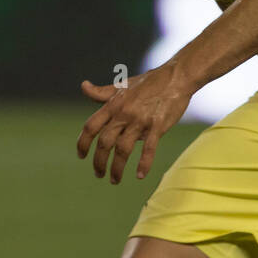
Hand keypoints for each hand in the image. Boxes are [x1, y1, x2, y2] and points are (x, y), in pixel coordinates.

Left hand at [77, 63, 195, 183]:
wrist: (176, 77)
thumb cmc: (149, 82)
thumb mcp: (122, 85)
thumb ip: (102, 92)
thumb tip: (83, 86)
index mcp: (113, 105)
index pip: (91, 127)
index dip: (82, 143)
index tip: (81, 156)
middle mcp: (124, 114)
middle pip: (105, 142)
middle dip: (99, 162)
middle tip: (98, 174)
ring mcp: (141, 121)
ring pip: (123, 149)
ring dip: (117, 168)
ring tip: (114, 180)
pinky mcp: (157, 126)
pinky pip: (149, 149)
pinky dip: (144, 164)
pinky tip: (140, 175)